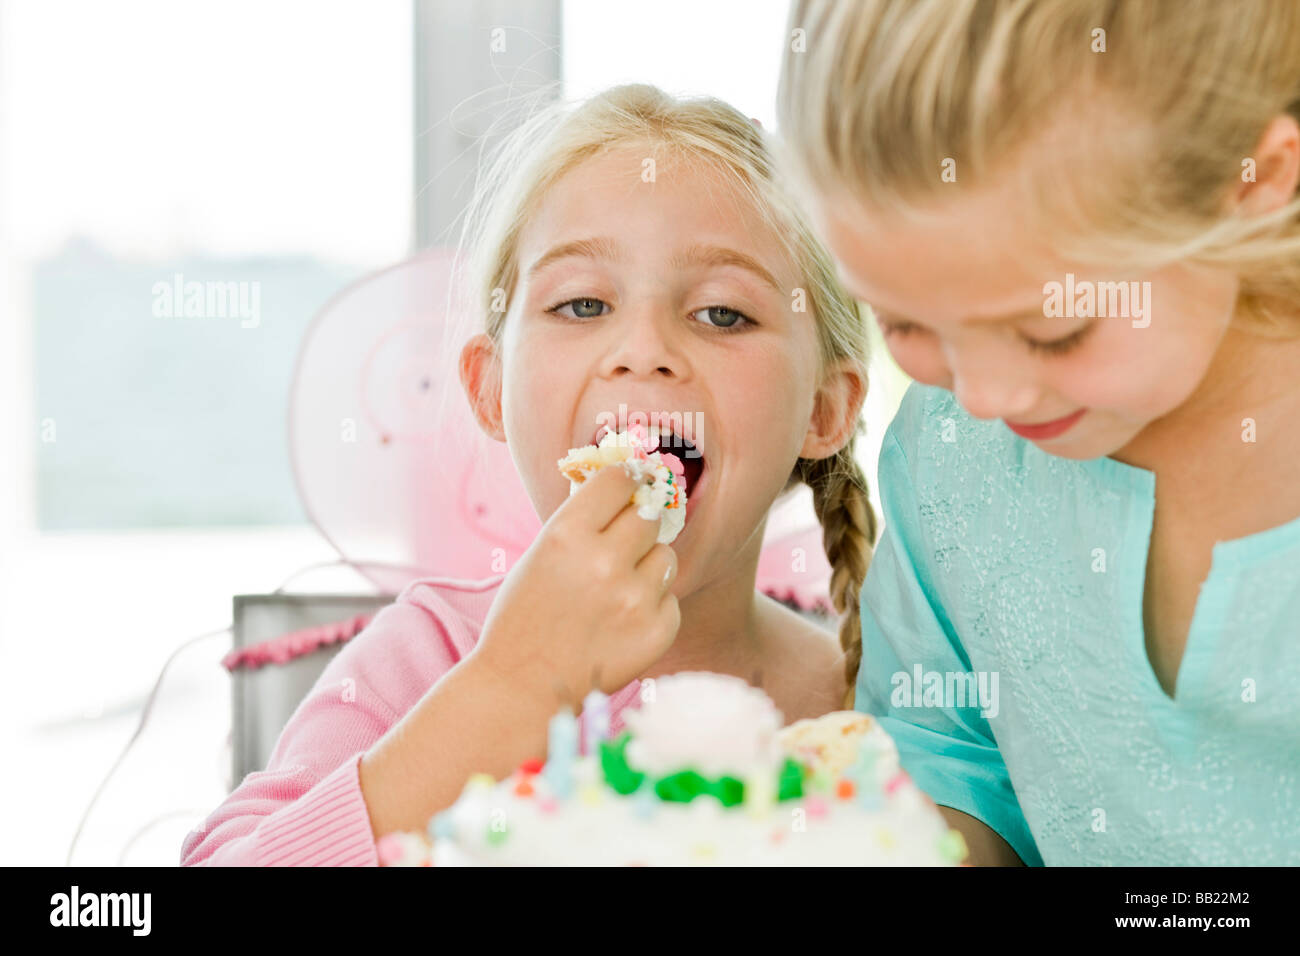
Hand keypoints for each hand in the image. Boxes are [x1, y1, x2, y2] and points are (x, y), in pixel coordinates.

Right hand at [472, 463, 680, 704]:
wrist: (521, 686)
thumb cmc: (526, 615)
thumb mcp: (540, 553)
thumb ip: (584, 521)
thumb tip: (631, 485)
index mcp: (567, 534)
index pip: (620, 480)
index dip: (628, 480)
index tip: (632, 485)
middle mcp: (604, 562)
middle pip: (649, 516)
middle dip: (636, 527)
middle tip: (617, 549)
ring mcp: (634, 599)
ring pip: (665, 555)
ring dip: (647, 567)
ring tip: (616, 592)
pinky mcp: (657, 631)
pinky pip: (671, 598)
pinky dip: (653, 606)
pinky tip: (622, 622)